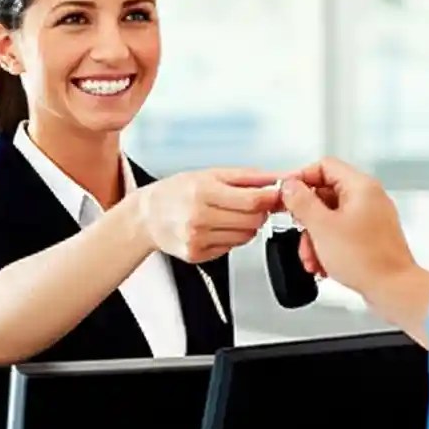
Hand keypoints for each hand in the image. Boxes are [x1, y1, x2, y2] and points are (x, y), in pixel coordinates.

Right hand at [131, 168, 279, 263]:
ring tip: (232, 213)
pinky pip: (232, 247)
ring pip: (247, 236)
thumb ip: (249, 177)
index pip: (253, 200)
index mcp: (203, 192)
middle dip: (261, 211)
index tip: (276, 193)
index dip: (271, 197)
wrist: (148, 216)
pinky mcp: (197, 255)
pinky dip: (233, 236)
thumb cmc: (178, 191)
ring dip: (248, 225)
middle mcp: (199, 217)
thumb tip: (280, 177)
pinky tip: (219, 226)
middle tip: (253, 202)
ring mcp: (197, 239)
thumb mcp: (212, 174)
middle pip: (253, 220)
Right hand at [280, 157, 416, 298]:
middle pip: (325, 194)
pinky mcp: (370, 237)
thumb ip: (302, 202)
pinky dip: (328, 246)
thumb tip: (290, 186)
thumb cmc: (367, 260)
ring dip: (315, 237)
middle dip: (307, 218)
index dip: (302, 179)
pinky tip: (323, 264)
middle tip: (300, 231)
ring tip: (312, 257)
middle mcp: (368, 198)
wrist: (393, 290)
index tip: (288, 196)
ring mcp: (371, 218)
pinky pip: (341, 233)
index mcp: (361, 187)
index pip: (324, 166)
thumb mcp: (322, 227)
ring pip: (330, 217)